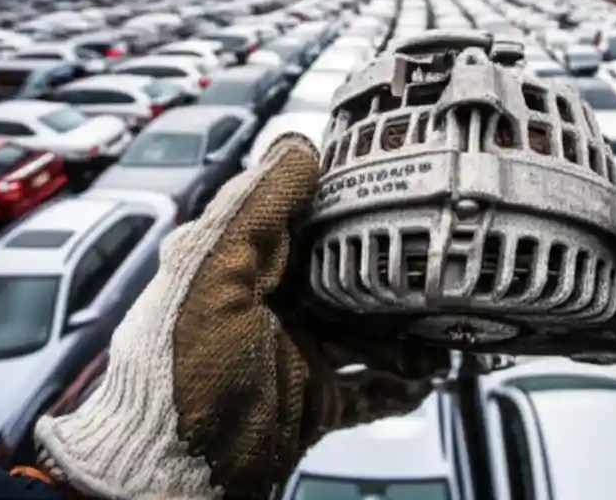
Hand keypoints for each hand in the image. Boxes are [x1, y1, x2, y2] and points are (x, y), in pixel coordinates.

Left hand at [35, 135, 446, 498]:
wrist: (174, 481)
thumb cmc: (174, 383)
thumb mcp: (212, 278)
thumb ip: (252, 211)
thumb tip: (295, 148)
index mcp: (235, 265)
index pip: (299, 214)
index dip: (344, 197)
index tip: (394, 181)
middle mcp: (267, 305)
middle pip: (344, 272)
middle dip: (389, 267)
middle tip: (435, 253)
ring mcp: (293, 354)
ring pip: (365, 329)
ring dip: (404, 328)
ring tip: (441, 321)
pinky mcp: (312, 401)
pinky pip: (369, 386)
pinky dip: (400, 382)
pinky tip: (428, 376)